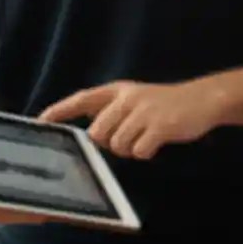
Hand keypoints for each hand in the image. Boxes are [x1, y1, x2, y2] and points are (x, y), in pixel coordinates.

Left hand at [38, 80, 223, 159]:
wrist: (202, 99)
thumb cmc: (165, 103)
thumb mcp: (134, 99)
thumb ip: (112, 111)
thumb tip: (90, 130)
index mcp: (117, 90)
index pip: (81, 98)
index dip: (60, 110)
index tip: (40, 121)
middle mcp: (126, 98)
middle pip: (98, 133)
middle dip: (109, 143)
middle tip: (129, 137)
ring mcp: (142, 111)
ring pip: (117, 146)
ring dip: (130, 149)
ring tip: (146, 137)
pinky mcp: (159, 126)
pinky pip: (139, 152)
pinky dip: (146, 153)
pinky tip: (157, 142)